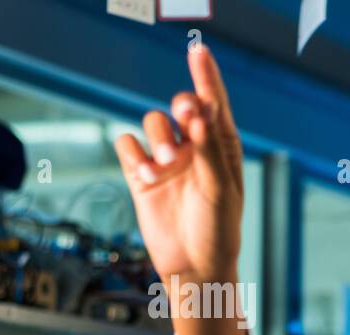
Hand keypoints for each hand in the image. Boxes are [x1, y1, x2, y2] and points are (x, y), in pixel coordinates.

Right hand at [113, 44, 243, 286]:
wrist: (194, 268)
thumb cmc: (218, 231)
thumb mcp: (219, 189)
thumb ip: (209, 149)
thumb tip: (200, 112)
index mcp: (223, 148)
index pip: (214, 104)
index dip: (207, 77)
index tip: (199, 50)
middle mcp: (195, 148)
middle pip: (180, 106)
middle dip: (181, 109)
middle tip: (185, 119)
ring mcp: (167, 160)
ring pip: (152, 123)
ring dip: (157, 139)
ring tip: (165, 166)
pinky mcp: (141, 174)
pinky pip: (127, 145)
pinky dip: (134, 154)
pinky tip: (146, 175)